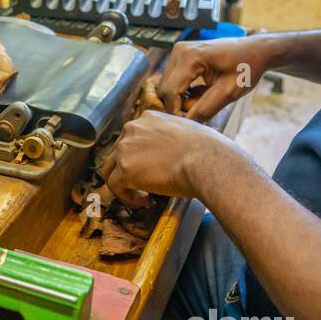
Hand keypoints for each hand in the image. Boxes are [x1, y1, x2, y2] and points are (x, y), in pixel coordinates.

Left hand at [104, 111, 232, 204]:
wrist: (207, 161)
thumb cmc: (208, 150)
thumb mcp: (188, 132)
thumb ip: (173, 138)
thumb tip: (178, 152)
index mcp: (148, 118)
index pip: (134, 137)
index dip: (140, 156)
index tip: (153, 168)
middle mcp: (132, 128)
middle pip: (119, 152)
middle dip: (130, 170)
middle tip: (145, 185)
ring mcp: (125, 148)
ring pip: (113, 169)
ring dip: (127, 184)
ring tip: (146, 196)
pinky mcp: (125, 170)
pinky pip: (115, 186)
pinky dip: (126, 196)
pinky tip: (144, 201)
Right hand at [155, 36, 278, 122]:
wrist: (255, 50)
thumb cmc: (246, 67)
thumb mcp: (230, 92)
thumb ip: (207, 108)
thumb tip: (187, 123)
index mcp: (190, 57)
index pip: (171, 91)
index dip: (177, 111)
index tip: (191, 122)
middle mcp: (179, 51)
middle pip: (165, 89)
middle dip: (179, 105)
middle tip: (201, 111)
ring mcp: (178, 51)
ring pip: (167, 86)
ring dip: (181, 99)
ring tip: (204, 100)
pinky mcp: (180, 56)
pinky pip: (172, 80)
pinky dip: (183, 91)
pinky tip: (201, 92)